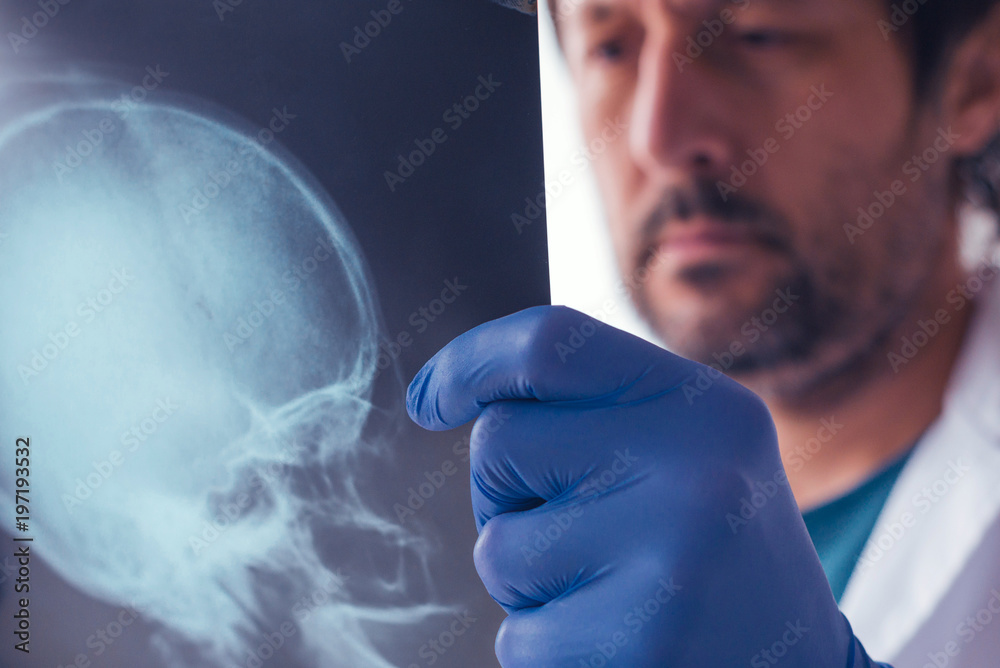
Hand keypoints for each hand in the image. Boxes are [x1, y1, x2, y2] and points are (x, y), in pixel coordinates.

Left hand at [407, 306, 887, 666]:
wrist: (796, 667)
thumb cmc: (717, 547)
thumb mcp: (690, 447)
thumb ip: (597, 406)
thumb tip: (447, 395)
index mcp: (702, 405)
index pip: (547, 343)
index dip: (469, 362)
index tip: (431, 398)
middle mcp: (692, 469)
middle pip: (499, 443)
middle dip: (507, 491)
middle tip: (583, 528)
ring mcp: (667, 559)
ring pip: (497, 548)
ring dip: (529, 577)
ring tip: (615, 591)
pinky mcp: (636, 643)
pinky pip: (518, 636)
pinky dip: (547, 644)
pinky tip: (619, 642)